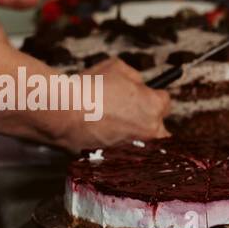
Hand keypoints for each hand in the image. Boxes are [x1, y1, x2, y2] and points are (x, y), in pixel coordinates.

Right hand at [49, 58, 172, 151]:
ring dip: (135, 137)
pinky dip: (118, 148)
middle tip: (134, 115)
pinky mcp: (119, 160)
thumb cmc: (89, 87)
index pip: (165, 102)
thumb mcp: (117, 67)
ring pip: (145, 146)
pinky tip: (104, 137)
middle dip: (150, 122)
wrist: (63, 112)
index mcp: (154, 106)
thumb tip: (138, 83)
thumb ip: (134, 77)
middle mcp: (150, 131)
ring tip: (115, 127)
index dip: (153, 96)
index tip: (144, 96)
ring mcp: (135, 149)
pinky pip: (125, 155)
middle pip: (161, 129)